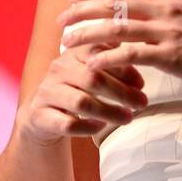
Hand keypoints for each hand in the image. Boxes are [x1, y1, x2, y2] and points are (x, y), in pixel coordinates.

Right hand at [15, 41, 147, 146]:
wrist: (42, 114)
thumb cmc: (76, 89)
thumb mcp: (91, 70)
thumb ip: (113, 61)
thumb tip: (140, 64)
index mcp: (72, 53)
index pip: (98, 54)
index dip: (122, 68)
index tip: (141, 83)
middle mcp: (58, 69)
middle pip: (93, 78)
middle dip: (121, 92)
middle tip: (142, 103)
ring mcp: (47, 92)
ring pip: (81, 102)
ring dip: (109, 111)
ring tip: (128, 117)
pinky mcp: (39, 115)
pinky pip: (66, 123)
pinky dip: (87, 127)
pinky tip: (100, 127)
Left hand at [57, 0, 181, 94]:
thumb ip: (169, 7)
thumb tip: (148, 6)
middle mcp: (167, 7)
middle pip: (114, 2)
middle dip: (82, 9)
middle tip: (61, 18)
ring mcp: (169, 30)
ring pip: (116, 26)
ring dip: (86, 33)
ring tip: (66, 41)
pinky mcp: (172, 55)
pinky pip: (131, 53)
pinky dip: (108, 56)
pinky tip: (91, 62)